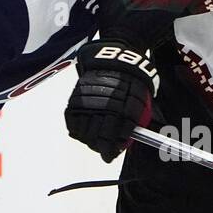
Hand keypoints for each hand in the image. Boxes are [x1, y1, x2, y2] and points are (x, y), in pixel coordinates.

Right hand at [64, 40, 158, 162]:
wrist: (114, 58)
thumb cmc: (131, 80)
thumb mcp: (140, 100)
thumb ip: (136, 120)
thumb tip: (131, 138)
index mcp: (124, 111)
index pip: (117, 139)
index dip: (113, 150)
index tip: (112, 154)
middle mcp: (105, 109)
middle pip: (99, 139)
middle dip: (101, 148)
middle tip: (103, 149)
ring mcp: (89, 104)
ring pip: (84, 133)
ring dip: (88, 139)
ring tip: (92, 138)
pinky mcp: (76, 100)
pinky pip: (72, 122)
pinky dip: (76, 129)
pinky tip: (82, 129)